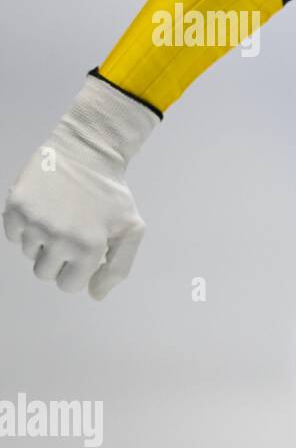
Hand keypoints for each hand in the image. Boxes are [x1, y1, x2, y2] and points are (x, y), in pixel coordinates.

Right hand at [3, 76, 155, 298]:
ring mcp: (35, 222)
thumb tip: (94, 295)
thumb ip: (117, 268)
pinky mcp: (15, 208)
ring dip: (43, 242)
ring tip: (61, 216)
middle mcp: (60, 238)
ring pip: (29, 254)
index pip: (68, 285)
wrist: (87, 152)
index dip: (77, 272)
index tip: (84, 253)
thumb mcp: (130, 230)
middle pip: (45, 274)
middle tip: (72, 233)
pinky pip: (14, 235)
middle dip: (59, 259)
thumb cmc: (111, 194)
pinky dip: (26, 227)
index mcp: (89, 247)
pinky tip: (45, 208)